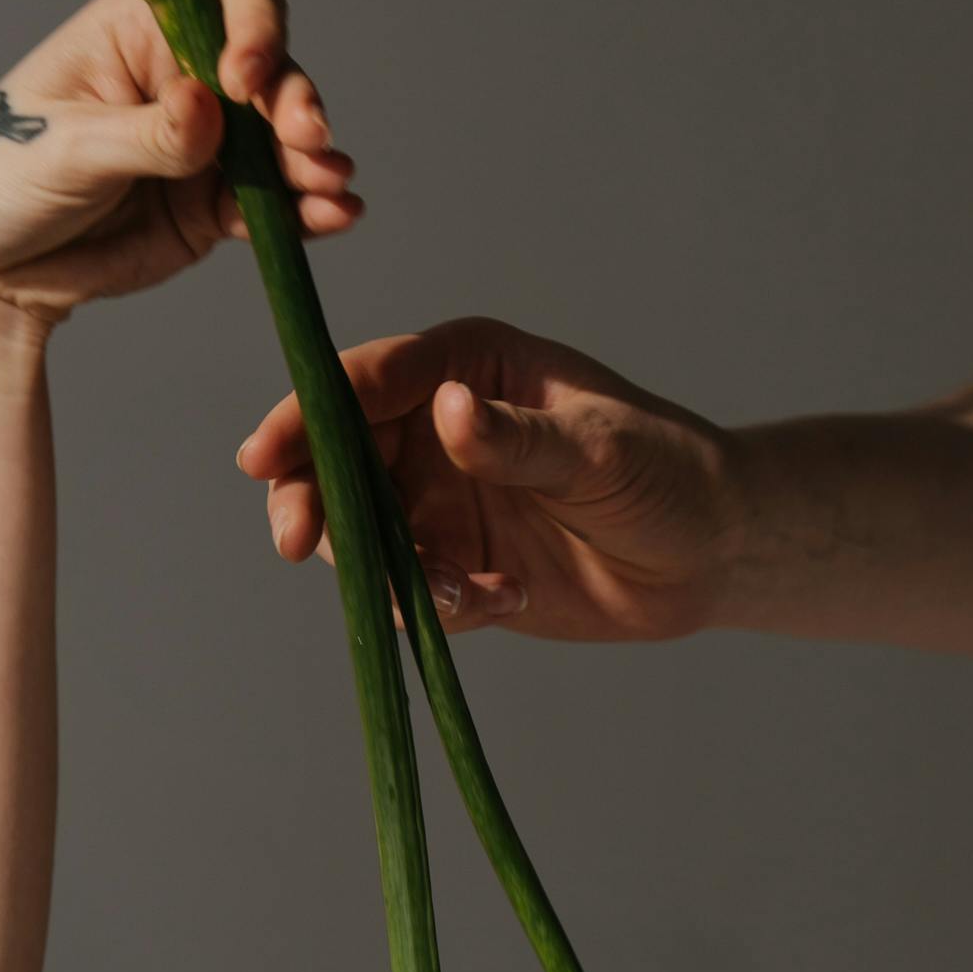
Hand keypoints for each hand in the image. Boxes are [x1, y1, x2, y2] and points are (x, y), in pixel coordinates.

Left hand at [0, 0, 359, 326]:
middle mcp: (184, 78)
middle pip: (269, 74)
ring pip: (282, 143)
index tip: (243, 82)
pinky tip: (336, 219)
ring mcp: (205, 146)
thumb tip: (211, 112)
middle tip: (308, 143)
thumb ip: (142, 135)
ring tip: (332, 190)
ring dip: (314, 162)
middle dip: (296, 106)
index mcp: (138, 32)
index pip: (222, 7)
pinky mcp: (212, 206)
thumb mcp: (61, 151)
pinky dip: (308, 212)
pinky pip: (273, 204)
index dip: (252, 34)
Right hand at [237, 315, 738, 641]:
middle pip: (335, 459)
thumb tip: (450, 410)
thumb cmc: (666, 469)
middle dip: (309, 500)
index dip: (304, 417)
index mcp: (464, 367)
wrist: (710, 554)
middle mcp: (437, 430)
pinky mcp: (454, 565)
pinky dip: (437, 604)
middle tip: (297, 542)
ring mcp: (440, 501)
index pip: (363, 383)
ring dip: (384, 567)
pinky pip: (409, 589)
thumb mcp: (596, 447)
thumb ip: (517, 437)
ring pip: (361, 533)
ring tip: (453, 590)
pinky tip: (502, 596)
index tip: (262, 457)